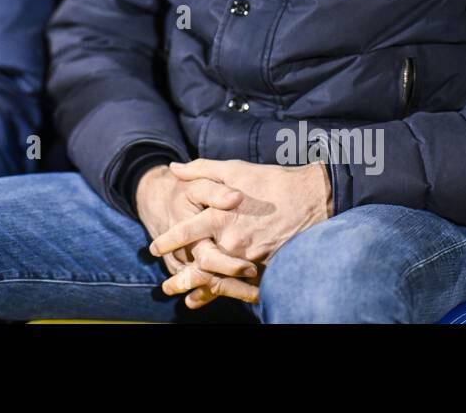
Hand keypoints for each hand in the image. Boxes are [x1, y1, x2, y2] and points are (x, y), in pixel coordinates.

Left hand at [150, 160, 332, 298]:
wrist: (312, 197)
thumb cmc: (270, 181)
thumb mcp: (234, 170)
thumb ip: (201, 170)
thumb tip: (174, 168)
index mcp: (221, 216)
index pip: (186, 232)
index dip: (168, 241)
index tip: (153, 248)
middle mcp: (233, 240)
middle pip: (201, 264)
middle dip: (182, 277)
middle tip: (166, 286)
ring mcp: (250, 256)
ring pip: (221, 276)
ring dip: (204, 288)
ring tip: (189, 298)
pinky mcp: (266, 264)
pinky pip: (244, 281)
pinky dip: (231, 289)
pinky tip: (220, 295)